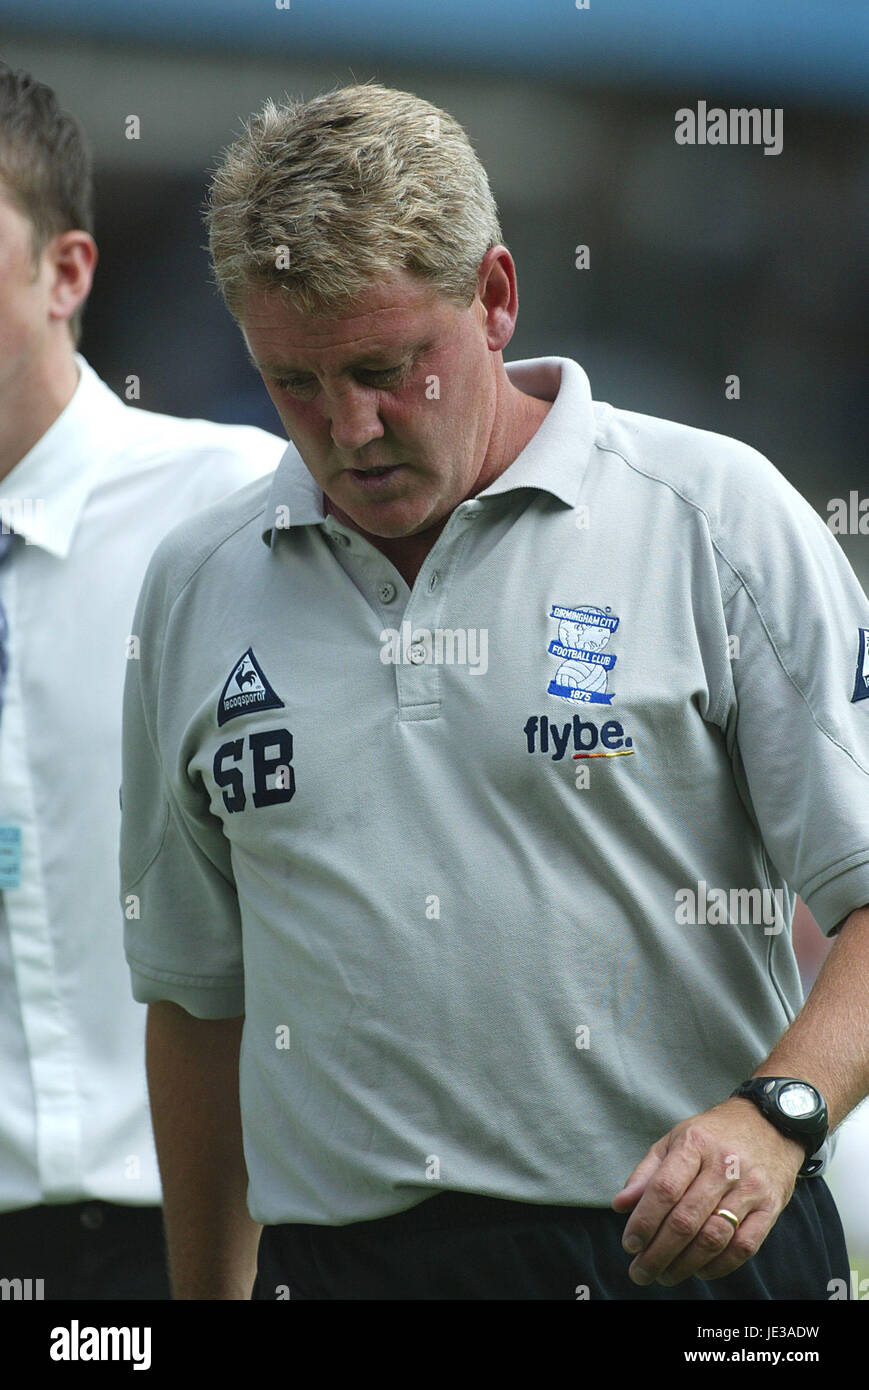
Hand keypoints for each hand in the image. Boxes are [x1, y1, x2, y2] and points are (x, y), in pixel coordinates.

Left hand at [611, 1097, 805, 1286]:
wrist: (770, 1123)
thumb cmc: (713, 1135)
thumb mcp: (675, 1139)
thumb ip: (647, 1173)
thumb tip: (620, 1206)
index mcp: (695, 1144)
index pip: (664, 1189)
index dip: (644, 1221)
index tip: (629, 1244)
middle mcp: (724, 1165)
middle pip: (686, 1220)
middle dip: (658, 1253)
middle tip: (641, 1272)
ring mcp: (750, 1188)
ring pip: (714, 1238)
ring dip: (685, 1264)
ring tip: (665, 1275)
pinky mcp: (771, 1207)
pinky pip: (744, 1247)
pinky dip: (719, 1266)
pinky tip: (700, 1270)